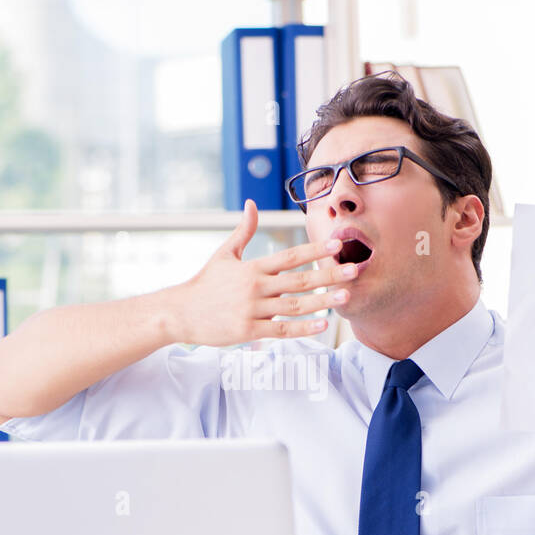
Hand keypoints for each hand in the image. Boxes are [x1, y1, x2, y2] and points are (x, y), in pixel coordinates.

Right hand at [166, 199, 356, 346]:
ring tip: (345, 297)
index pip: (289, 256)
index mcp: (252, 267)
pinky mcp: (248, 330)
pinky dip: (302, 328)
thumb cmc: (205, 283)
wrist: (180, 312)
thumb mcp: (224, 254)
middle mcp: (255, 287)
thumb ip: (243, 231)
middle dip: (329, 274)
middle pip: (299, 280)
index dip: (314, 249)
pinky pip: (281, 329)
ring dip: (322, 302)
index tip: (336, 244)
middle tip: (354, 270)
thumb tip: (251, 204)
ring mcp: (252, 310)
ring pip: (294, 306)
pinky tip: (322, 325)